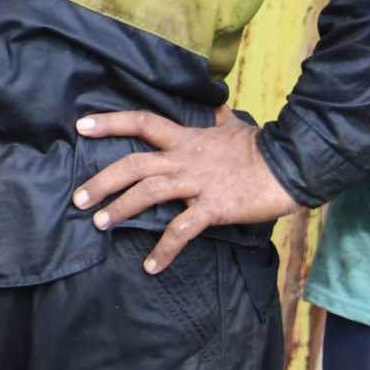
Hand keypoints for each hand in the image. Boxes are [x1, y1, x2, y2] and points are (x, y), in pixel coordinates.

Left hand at [72, 108, 302, 271]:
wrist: (291, 166)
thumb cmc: (261, 149)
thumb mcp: (235, 127)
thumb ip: (219, 118)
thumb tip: (216, 103)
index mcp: (186, 138)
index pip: (142, 122)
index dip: (110, 122)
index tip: (81, 125)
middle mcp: (185, 159)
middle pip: (134, 163)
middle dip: (103, 180)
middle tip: (78, 198)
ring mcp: (198, 183)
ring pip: (150, 192)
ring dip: (122, 209)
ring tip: (100, 224)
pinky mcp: (213, 207)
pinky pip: (183, 230)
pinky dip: (165, 249)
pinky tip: (151, 266)